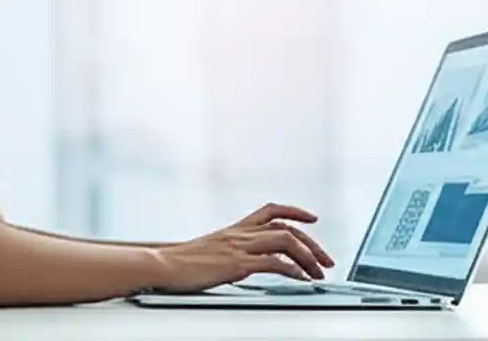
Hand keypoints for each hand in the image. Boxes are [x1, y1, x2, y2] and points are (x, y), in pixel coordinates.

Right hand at [151, 203, 335, 292]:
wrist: (162, 265)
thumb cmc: (181, 262)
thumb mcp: (212, 251)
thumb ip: (232, 253)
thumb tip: (244, 264)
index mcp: (236, 229)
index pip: (271, 210)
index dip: (295, 211)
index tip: (312, 219)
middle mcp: (241, 233)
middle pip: (287, 228)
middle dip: (312, 244)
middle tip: (326, 260)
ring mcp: (240, 246)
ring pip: (285, 240)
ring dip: (308, 256)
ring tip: (318, 272)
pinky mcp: (236, 264)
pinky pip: (273, 262)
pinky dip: (292, 269)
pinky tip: (300, 278)